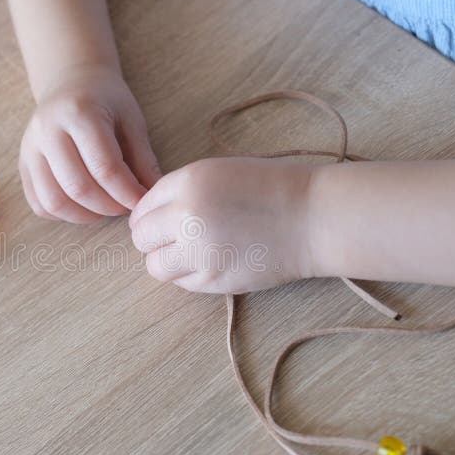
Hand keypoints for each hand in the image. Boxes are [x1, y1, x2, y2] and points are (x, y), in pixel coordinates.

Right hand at [19, 66, 161, 222]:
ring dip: (85, 216)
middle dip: (108, 207)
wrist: (71, 82)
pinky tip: (84, 207)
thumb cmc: (106, 101)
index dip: (127, 192)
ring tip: (105, 208)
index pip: (104, 167)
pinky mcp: (23, 165)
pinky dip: (64, 215)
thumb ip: (143, 158)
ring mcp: (30, 149)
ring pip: (54, 201)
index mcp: (78, 113)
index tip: (142, 202)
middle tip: (125, 206)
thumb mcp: (131, 120)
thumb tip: (152, 195)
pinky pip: (40, 204)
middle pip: (77, 187)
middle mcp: (47, 130)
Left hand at [129, 157, 315, 293]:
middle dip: (153, 239)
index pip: (143, 205)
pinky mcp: (213, 280)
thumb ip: (183, 190)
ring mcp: (198, 251)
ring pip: (155, 266)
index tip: (161, 222)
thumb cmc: (272, 189)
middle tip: (174, 239)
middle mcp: (186, 215)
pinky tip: (211, 263)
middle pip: (142, 237)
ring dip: (167, 261)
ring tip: (190, 254)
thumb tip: (153, 215)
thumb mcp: (220, 172)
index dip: (150, 216)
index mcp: (188, 181)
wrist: (313, 217)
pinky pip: (181, 283)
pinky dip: (189, 276)